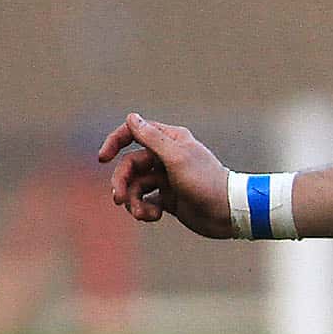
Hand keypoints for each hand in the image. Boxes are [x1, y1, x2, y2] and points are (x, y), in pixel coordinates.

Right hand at [97, 113, 234, 237]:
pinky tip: (154, 216)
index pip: (134, 133)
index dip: (115, 143)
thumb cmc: (206, 182)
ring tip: (141, 214)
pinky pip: (145, 202)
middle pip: (130, 165)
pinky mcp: (168, 199)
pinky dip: (144, 210)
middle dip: (121, 182)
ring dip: (133, 201)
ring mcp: (167, 179)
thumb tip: (131, 116)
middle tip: (119, 199)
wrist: (229, 213)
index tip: (103, 157)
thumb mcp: (176, 157)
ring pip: (135, 186)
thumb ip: (152, 137)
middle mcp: (167, 158)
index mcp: (170, 141)